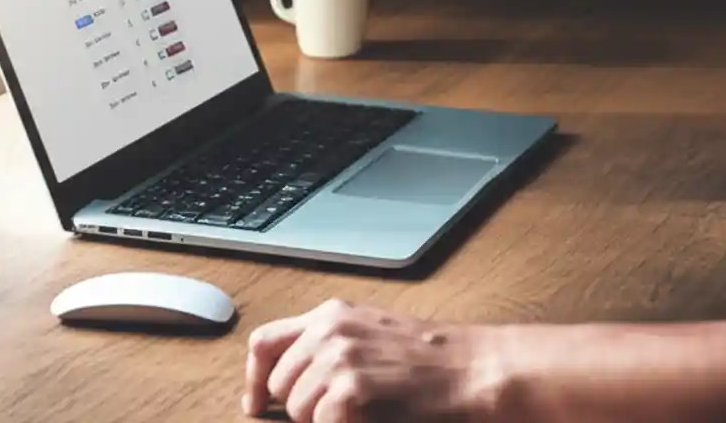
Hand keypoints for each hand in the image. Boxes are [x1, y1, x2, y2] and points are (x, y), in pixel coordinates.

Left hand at [242, 299, 509, 422]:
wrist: (473, 368)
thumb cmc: (428, 360)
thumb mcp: (369, 338)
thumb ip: (327, 348)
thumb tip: (287, 382)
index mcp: (330, 314)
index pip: (264, 341)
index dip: (252, 378)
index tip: (254, 405)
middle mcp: (328, 327)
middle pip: (278, 383)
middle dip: (299, 408)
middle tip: (336, 414)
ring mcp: (339, 353)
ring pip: (296, 407)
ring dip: (322, 420)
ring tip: (361, 413)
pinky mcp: (353, 382)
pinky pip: (322, 419)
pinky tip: (369, 418)